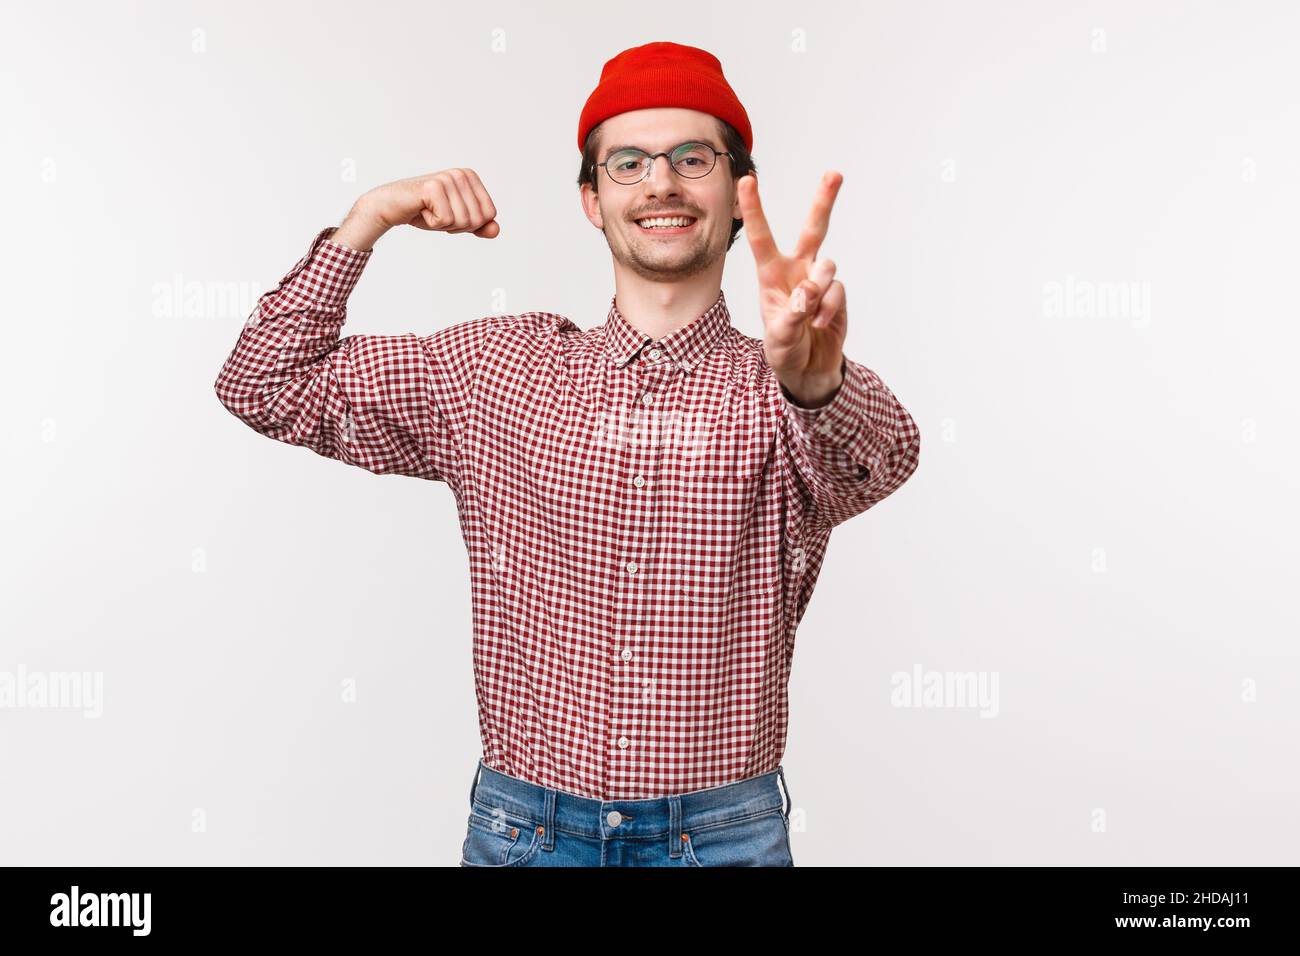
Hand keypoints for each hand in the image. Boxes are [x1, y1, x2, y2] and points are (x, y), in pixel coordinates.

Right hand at [332, 169, 500, 249]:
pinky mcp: (433, 187)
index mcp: (470, 177)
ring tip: (429, 211)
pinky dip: (432, 223)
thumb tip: (496, 229)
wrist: (392, 207)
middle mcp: (461, 174)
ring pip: (463, 221)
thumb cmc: (425, 211)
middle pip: (477, 219)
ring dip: (444, 225)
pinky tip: (421, 210)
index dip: (470, 224)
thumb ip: (479, 225)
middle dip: (457, 226)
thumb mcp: (457, 221)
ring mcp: (447, 178)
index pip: (489, 215)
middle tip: (437, 213)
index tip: (450, 213)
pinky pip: (446, 220)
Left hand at [738, 170, 847, 406]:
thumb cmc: (785, 349)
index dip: (754, 209)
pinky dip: (829, 309)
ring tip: (810, 314)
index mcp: (771, 275)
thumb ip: (791, 315)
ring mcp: (820, 281)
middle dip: (824, 201)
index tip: (746, 180)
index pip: (762, 237)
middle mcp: (797, 270)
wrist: (808, 370)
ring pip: (827, 264)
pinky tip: (819, 324)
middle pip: (813, 230)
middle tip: (834, 174)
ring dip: (819, 288)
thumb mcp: (778, 337)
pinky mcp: (837, 294)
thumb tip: (808, 292)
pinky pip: (837, 291)